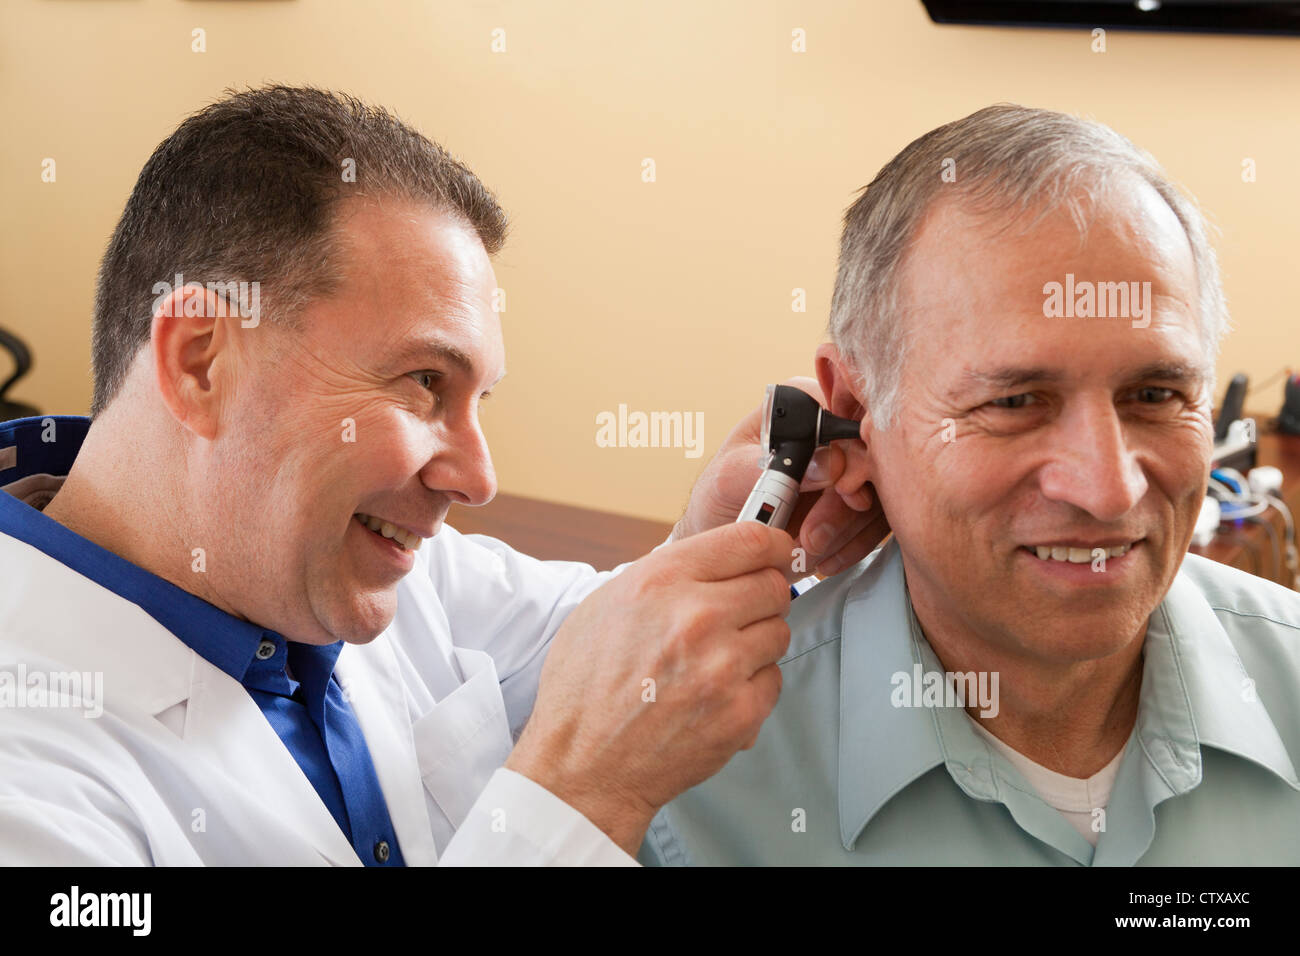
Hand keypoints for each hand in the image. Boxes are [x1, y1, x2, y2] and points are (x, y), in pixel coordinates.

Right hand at [504, 521, 793, 854]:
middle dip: (762, 597)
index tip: (774, 554)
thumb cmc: (586, 688)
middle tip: (740, 614)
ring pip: (779, 631)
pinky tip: (716, 693)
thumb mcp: (607, 605)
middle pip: (774, 585)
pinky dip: (752, 685)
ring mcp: (723, 666)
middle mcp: (697, 616)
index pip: (750, 541)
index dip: (770, 545)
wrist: (582, 767)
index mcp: (662, 580)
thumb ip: (667, 575)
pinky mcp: (741, 711)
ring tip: (716, 660)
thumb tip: (718, 561)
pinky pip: (773, 678)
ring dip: (757, 642)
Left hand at [673, 376, 889, 575]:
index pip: (851, 418)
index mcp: (803, 405)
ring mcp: (852, 466)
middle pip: (875, 461)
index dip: (857, 457)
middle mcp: (833, 429)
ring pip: (881, 497)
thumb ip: (773, 469)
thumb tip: (831, 464)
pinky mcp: (860, 500)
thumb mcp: (728, 479)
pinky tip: (822, 557)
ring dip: (846, 533)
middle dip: (844, 509)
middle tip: (813, 537)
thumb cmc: (718, 498)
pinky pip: (878, 524)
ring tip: (806, 549)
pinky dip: (853, 547)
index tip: (843, 491)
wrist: (721, 539)